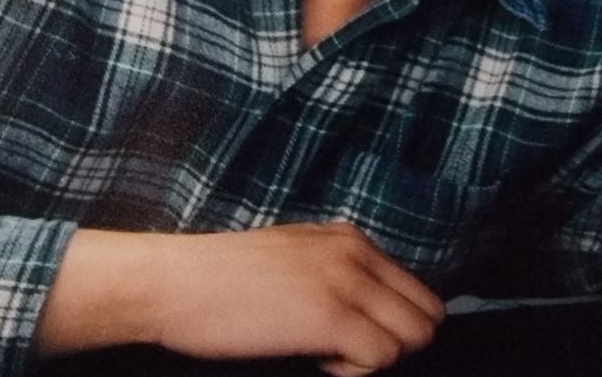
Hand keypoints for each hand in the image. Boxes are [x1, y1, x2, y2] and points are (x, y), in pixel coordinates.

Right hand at [36, 222, 444, 376]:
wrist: (176, 281)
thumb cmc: (225, 279)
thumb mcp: (294, 256)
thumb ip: (336, 269)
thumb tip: (371, 308)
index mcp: (349, 238)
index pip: (416, 291)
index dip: (395, 326)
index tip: (356, 340)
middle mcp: (355, 253)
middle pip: (425, 316)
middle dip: (396, 344)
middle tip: (348, 353)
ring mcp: (344, 282)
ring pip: (413, 336)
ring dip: (379, 357)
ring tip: (331, 356)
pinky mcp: (329, 315)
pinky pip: (382, 357)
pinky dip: (358, 372)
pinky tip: (319, 362)